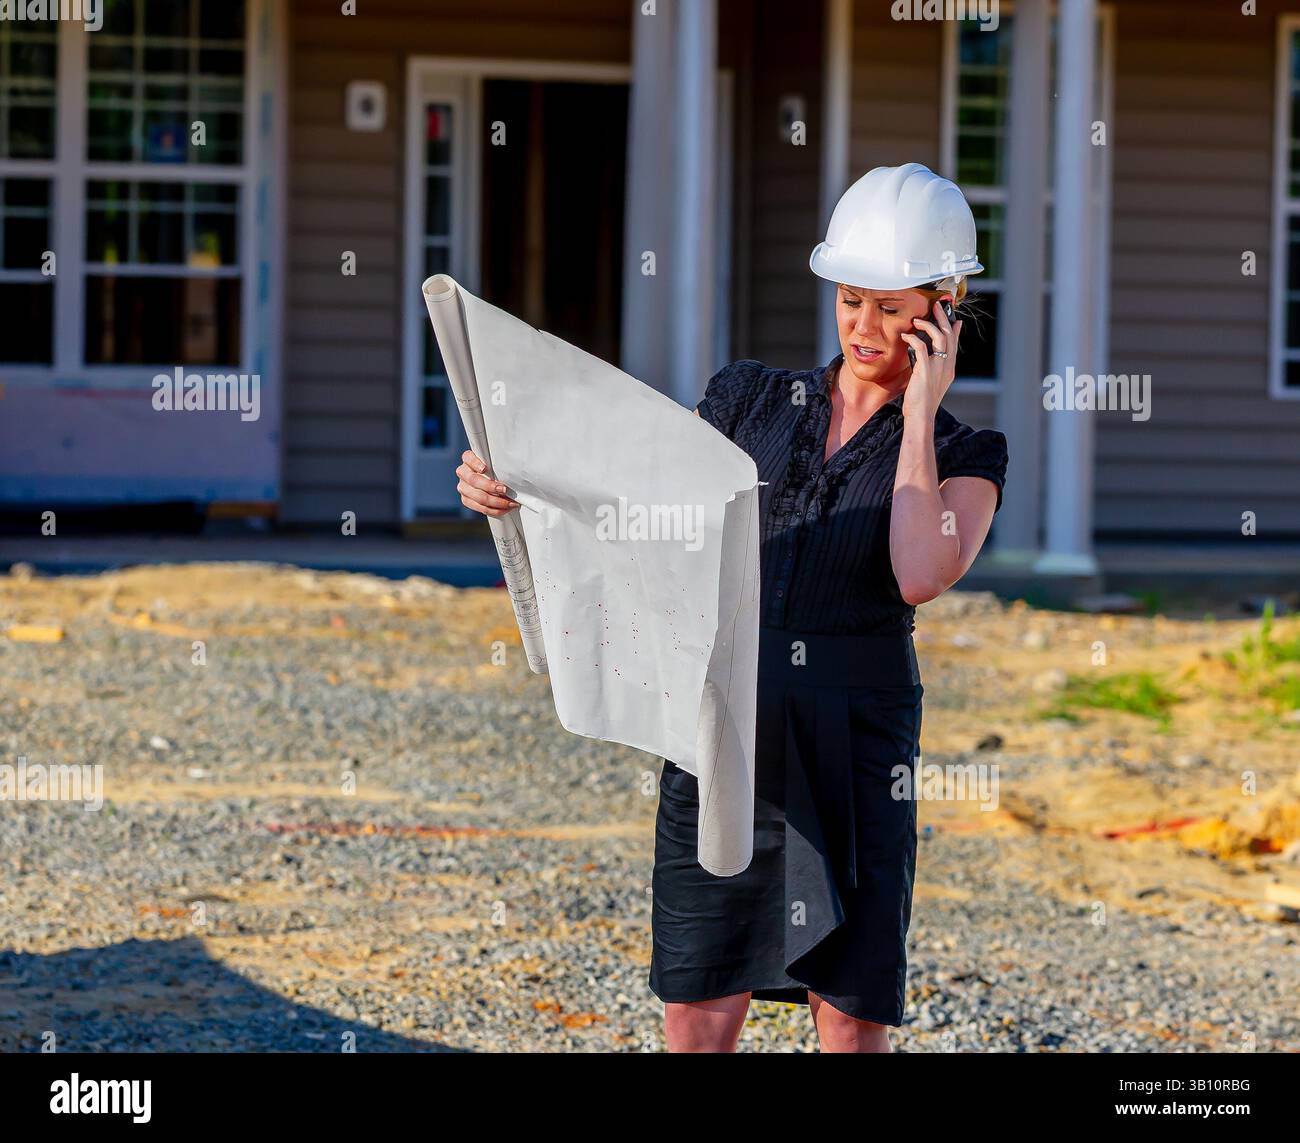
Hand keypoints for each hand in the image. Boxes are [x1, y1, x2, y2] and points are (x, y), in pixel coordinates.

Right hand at [455, 449, 519, 516]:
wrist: (491, 480)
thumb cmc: (496, 468)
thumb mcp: (495, 462)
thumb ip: (497, 463)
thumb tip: (510, 472)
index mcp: (468, 458)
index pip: (468, 458)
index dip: (476, 464)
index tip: (484, 469)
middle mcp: (463, 472)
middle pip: (474, 480)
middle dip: (490, 487)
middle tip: (505, 490)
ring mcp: (462, 487)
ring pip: (478, 497)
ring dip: (496, 502)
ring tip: (510, 503)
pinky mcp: (466, 499)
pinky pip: (480, 508)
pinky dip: (495, 510)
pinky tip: (505, 509)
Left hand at [899, 298, 961, 419]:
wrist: (921, 416)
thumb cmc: (922, 402)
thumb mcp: (931, 383)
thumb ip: (932, 368)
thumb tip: (926, 357)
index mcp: (949, 369)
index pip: (955, 344)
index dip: (955, 330)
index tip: (955, 319)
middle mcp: (947, 366)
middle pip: (949, 336)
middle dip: (943, 318)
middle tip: (937, 307)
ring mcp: (938, 367)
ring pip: (940, 338)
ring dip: (929, 325)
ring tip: (918, 320)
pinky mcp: (926, 370)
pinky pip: (922, 347)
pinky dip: (914, 338)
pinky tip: (906, 336)